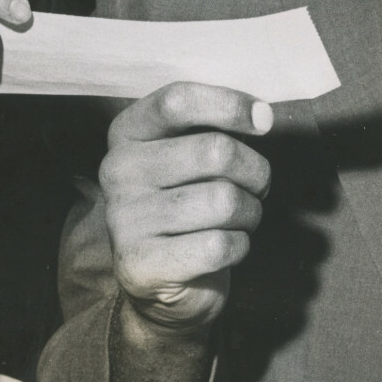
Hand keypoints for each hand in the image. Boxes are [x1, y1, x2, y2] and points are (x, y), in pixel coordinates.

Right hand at [102, 81, 272, 336]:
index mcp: (127, 132)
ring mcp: (124, 218)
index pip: (177, 101)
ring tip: (238, 221)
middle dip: (255, 172)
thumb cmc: (188, 202)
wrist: (161, 280)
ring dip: (250, 213)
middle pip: (215, 151)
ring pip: (224, 201)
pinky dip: (239, 247)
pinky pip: (219, 245)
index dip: (229, 105)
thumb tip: (262, 116)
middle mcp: (118, 169)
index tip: (263, 120)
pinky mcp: (141, 262)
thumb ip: (214, 126)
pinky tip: (225, 249)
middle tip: (256, 188)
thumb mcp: (189, 154)